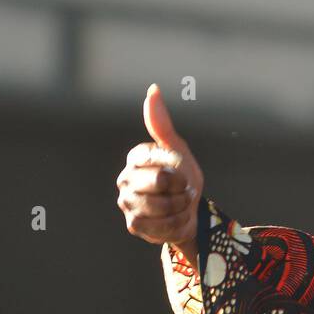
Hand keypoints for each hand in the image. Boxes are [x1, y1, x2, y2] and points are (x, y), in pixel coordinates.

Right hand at [116, 83, 205, 268]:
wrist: (188, 212)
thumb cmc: (182, 177)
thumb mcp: (177, 149)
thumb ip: (162, 124)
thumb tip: (152, 89)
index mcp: (136, 157)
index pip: (160, 158)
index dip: (178, 167)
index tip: (181, 169)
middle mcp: (125, 178)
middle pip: (161, 182)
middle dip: (181, 188)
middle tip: (184, 189)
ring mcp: (126, 203)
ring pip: (163, 206)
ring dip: (181, 206)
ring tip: (180, 204)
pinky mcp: (133, 225)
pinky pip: (162, 225)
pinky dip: (176, 223)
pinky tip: (175, 218)